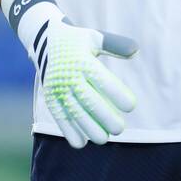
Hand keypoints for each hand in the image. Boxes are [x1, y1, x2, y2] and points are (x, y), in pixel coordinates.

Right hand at [32, 19, 137, 148]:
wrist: (44, 40)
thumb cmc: (77, 41)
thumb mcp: (95, 37)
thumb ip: (115, 44)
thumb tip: (136, 51)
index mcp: (82, 60)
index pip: (102, 80)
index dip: (117, 94)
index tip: (131, 106)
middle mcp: (68, 75)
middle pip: (88, 100)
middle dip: (105, 117)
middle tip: (120, 129)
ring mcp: (57, 88)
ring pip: (73, 112)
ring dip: (88, 128)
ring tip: (104, 139)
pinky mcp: (50, 97)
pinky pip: (59, 117)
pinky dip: (69, 131)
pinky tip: (82, 143)